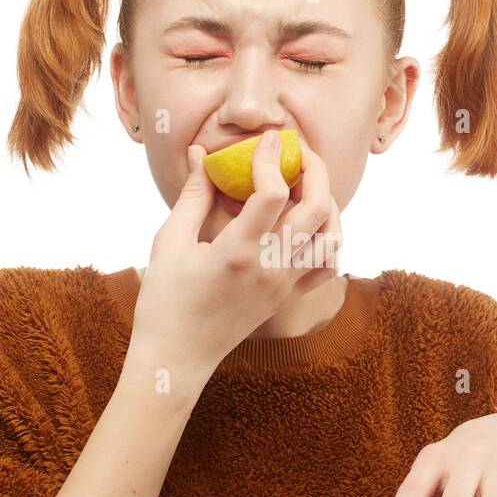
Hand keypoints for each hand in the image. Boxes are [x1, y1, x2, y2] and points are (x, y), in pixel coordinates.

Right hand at [131, 130, 343, 369]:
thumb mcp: (170, 242)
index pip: (273, 193)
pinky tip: (310, 224)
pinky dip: (328, 240)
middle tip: (299, 150)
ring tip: (306, 184)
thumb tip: (202, 152)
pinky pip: (327, 266)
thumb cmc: (166, 300)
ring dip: (326, 203)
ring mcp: (285, 286)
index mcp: (238, 252)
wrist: (178, 357)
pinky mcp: (289, 298)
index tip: (267, 140)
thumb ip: (193, 194)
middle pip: (317, 208)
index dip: (272, 159)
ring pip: (331, 236)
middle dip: (314, 169)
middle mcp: (270, 268)